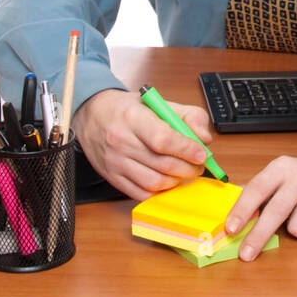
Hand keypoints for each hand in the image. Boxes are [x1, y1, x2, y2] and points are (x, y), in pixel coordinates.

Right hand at [73, 88, 213, 201]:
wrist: (92, 117)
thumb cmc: (127, 110)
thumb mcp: (158, 102)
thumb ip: (188, 115)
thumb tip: (204, 139)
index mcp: (133, 117)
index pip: (163, 139)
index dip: (187, 149)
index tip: (202, 154)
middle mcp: (121, 141)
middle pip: (162, 164)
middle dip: (188, 168)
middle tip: (198, 165)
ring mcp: (115, 162)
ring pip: (153, 182)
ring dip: (175, 181)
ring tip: (183, 172)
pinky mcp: (113, 178)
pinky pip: (140, 194)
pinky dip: (159, 192)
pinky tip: (167, 182)